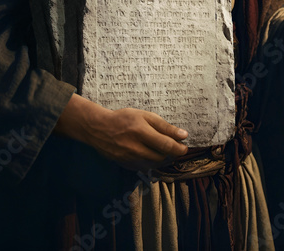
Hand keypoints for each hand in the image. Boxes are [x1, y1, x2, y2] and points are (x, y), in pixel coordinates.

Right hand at [55, 94, 188, 169]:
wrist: (99, 129)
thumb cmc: (124, 119)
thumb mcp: (145, 116)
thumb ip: (164, 126)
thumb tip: (183, 136)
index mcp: (141, 132)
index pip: (166, 145)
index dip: (179, 149)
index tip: (185, 147)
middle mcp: (136, 148)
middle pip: (162, 157)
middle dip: (170, 153)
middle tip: (172, 145)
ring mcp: (130, 159)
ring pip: (154, 163)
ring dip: (161, 157)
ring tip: (159, 147)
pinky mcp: (126, 165)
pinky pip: (145, 166)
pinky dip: (150, 161)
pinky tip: (147, 152)